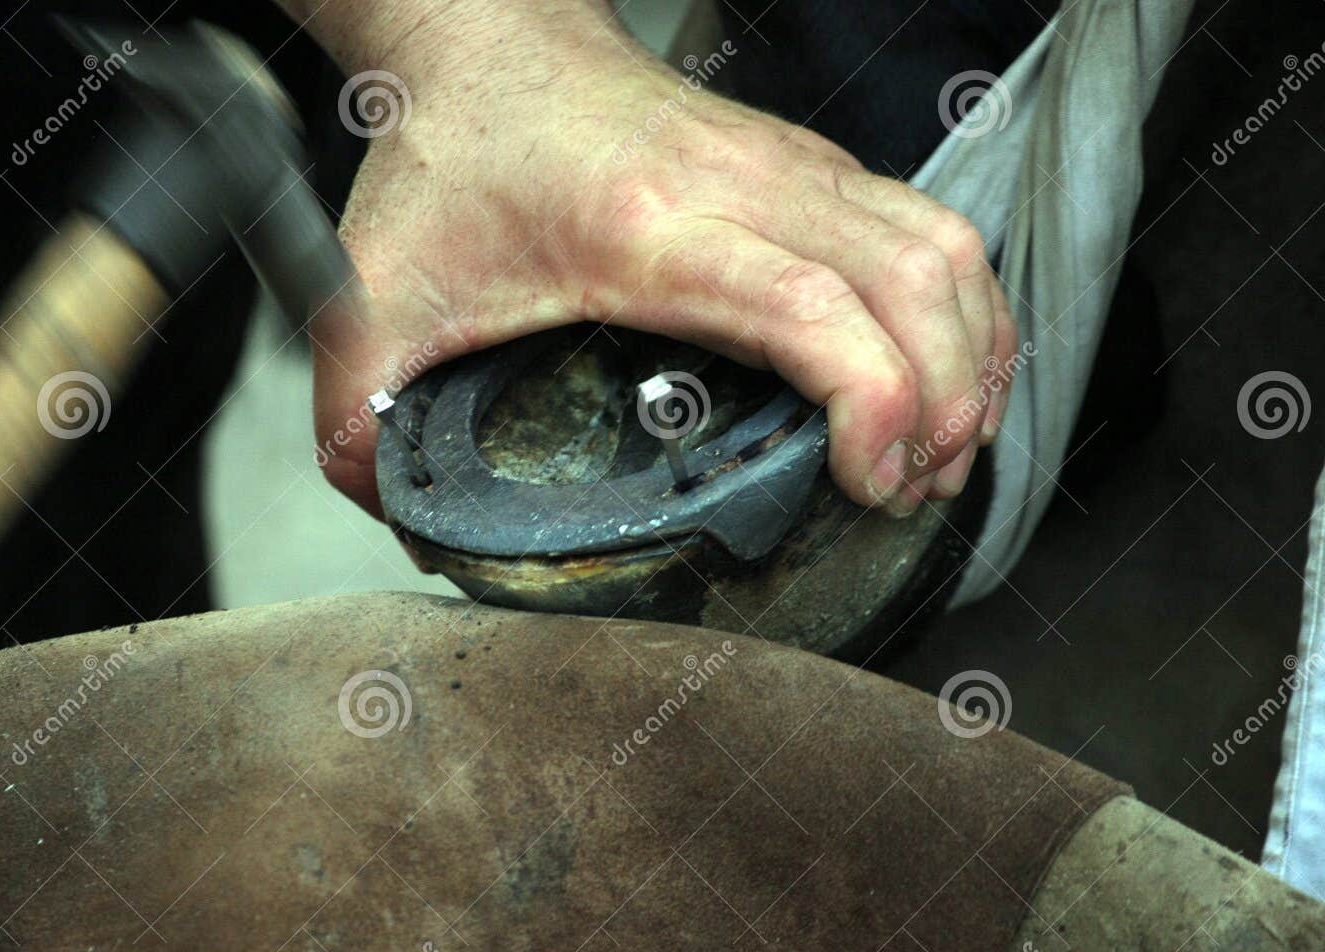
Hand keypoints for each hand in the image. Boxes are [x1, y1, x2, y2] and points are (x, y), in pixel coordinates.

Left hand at [301, 1, 1013, 517]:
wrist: (489, 46)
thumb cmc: (452, 160)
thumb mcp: (378, 299)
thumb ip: (359, 421)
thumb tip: (398, 524)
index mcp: (649, 228)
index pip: (814, 308)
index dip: (875, 405)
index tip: (870, 481)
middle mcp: (746, 185)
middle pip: (914, 282)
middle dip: (948, 404)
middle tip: (917, 493)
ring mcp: (791, 165)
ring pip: (944, 247)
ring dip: (971, 355)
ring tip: (947, 451)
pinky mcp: (809, 165)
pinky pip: (929, 229)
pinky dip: (959, 309)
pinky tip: (946, 374)